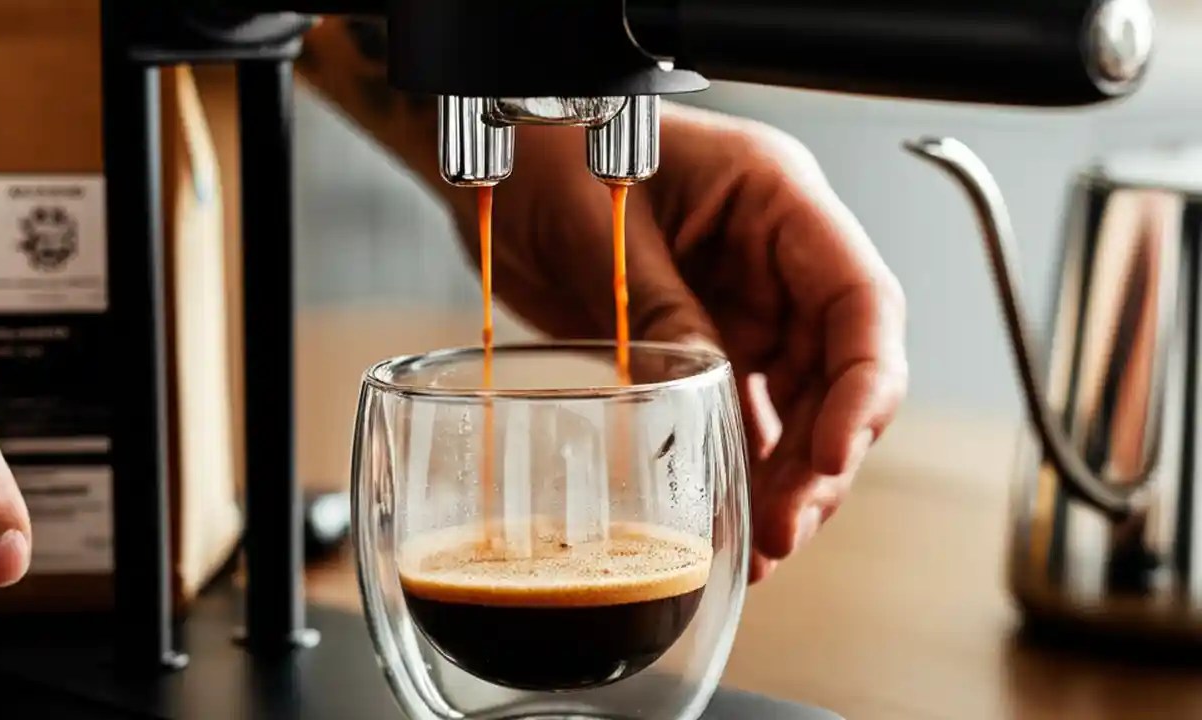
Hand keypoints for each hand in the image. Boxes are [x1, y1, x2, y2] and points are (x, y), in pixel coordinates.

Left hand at [458, 103, 907, 582]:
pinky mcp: (703, 339)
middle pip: (838, 369)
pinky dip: (740, 468)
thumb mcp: (601, 230)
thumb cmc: (547, 151)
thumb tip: (708, 394)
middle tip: (785, 526)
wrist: (494, 165)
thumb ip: (664, 309)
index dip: (864, 384)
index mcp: (774, 200)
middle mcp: (773, 258)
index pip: (858, 298)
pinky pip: (741, 412)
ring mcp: (742, 302)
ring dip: (788, 477)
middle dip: (823, 455)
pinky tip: (729, 520)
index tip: (832, 456)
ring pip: (799, 404)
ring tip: (762, 546)